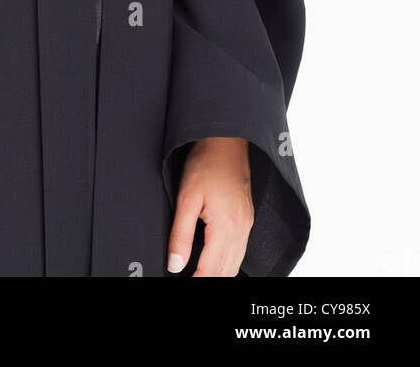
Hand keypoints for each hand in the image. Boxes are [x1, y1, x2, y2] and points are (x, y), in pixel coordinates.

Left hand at [167, 137, 253, 276]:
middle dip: (210, 280)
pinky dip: (228, 262)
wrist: (226, 141)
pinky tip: (216, 262)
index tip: (182, 281)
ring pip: (236, 263)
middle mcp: (241, 229)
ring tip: (200, 276)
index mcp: (226, 226)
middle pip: (227, 271)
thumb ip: (180, 235)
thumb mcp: (186, 198)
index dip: (197, 280)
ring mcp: (247, 224)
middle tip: (191, 280)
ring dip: (220, 274)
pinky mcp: (247, 218)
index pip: (212, 270)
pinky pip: (240, 250)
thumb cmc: (205, 164)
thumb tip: (175, 264)